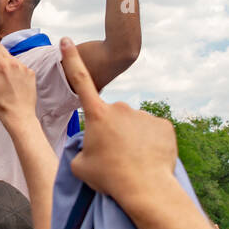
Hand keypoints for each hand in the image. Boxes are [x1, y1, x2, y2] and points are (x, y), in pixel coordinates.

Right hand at [0, 19, 36, 126]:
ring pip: (10, 59)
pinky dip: (13, 70)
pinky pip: (19, 67)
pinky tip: (10, 84)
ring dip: (2, 64)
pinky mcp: (31, 74)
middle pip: (0, 51)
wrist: (19, 116)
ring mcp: (24, 67)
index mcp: (0, 64)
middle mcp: (13, 62)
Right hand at [59, 36, 177, 205]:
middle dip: (111, 130)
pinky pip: (152, 131)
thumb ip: (79, 149)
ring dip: (131, 137)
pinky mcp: (163, 125)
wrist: (146, 188)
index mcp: (97, 114)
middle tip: (114, 155)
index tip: (65, 40)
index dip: (71, 59)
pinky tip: (149, 158)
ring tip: (133, 160)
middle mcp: (120, 108)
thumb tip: (86, 146)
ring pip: (133, 124)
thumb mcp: (80, 166)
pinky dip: (150, 142)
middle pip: (111, 116)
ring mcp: (143, 115)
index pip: (80, 81)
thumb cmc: (109, 177)